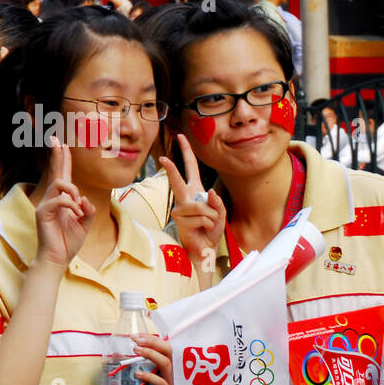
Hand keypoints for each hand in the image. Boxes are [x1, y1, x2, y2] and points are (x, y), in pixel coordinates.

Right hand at [34, 137, 95, 269]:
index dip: (63, 160)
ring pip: (60, 184)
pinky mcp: (42, 212)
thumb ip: (88, 209)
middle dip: (58, 155)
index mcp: (63, 200)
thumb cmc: (69, 241)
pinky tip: (76, 215)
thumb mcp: (85, 223)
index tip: (61, 143)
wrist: (58, 258)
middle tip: (56, 139)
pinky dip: (72, 205)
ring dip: (74, 192)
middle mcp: (52, 198)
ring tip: (79, 208)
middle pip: (56, 172)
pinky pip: (59, 200)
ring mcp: (46, 204)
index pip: (63, 175)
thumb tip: (85, 199)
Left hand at [130, 333, 174, 384]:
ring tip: (136, 350)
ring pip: (164, 362)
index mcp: (175, 363)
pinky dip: (148, 376)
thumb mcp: (166, 376)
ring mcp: (174, 380)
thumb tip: (142, 352)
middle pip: (167, 349)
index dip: (151, 338)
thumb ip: (158, 365)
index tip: (137, 336)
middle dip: (151, 342)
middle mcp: (177, 369)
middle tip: (136, 339)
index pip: (165, 345)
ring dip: (150, 354)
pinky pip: (159, 382)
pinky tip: (138, 374)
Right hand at [161, 134, 225, 273]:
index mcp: (195, 190)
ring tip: (208, 224)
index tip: (181, 137)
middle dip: (171, 170)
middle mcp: (185, 197)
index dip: (186, 152)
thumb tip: (208, 192)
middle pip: (177, 180)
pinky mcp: (179, 220)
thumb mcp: (220, 213)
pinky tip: (203, 229)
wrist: (204, 247)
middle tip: (162, 159)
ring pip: (200, 206)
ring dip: (211, 216)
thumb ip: (218, 202)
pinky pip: (201, 217)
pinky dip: (208, 224)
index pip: (191, 168)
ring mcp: (180, 208)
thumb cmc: (210, 229)